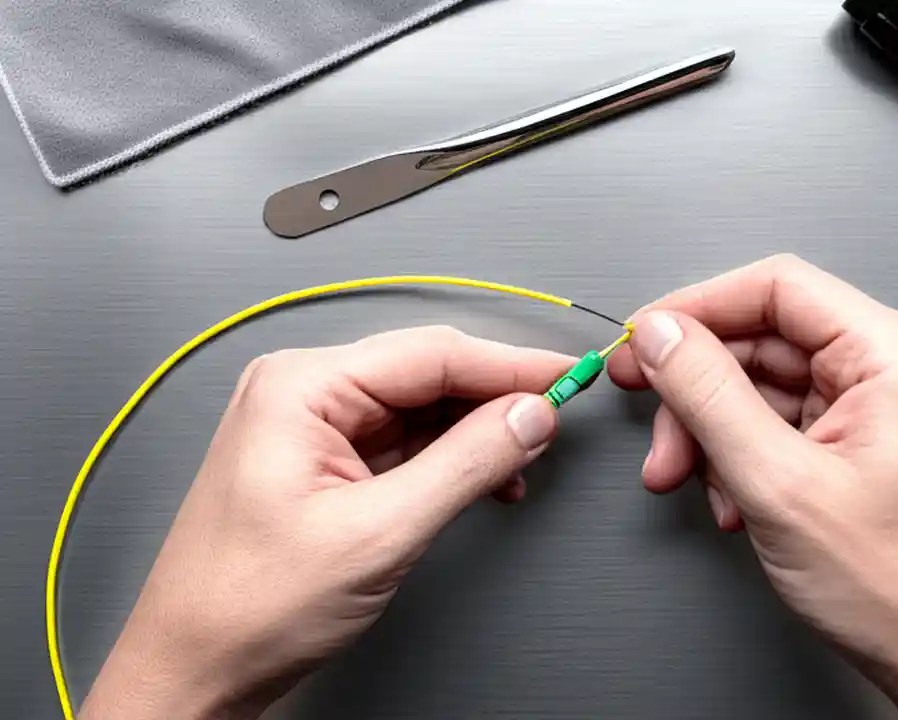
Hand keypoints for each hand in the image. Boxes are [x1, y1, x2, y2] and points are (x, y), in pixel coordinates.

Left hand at [81, 327, 569, 719]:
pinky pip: (405, 440)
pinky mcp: (325, 462)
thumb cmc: (247, 606)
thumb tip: (529, 415)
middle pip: (429, 373)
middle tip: (560, 414)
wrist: (195, 669)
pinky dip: (452, 457)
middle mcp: (302, 394)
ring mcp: (312, 427)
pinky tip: (486, 477)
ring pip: (423, 408)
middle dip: (498, 396)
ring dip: (479, 431)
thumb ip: (465, 464)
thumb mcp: (379, 532)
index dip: (511, 366)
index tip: (568, 376)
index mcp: (300, 387)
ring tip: (526, 456)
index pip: (432, 354)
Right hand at [609, 255, 897, 719]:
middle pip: (764, 339)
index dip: (698, 309)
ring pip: (763, 385)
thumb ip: (710, 397)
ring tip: (691, 480)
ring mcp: (879, 404)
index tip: (645, 341)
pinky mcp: (862, 440)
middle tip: (656, 429)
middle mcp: (894, 366)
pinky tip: (731, 499)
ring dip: (713, 432)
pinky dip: (740, 456)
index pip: (777, 288)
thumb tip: (663, 335)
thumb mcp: (780, 485)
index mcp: (896, 354)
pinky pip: (780, 422)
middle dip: (698, 391)